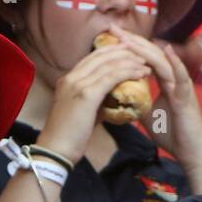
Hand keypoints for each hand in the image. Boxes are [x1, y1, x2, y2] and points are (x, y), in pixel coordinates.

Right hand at [35, 37, 152, 162]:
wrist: (56, 150)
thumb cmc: (70, 136)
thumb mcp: (83, 112)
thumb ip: (96, 101)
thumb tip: (113, 98)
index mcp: (68, 80)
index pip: (92, 58)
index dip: (111, 52)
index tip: (128, 52)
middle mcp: (71, 77)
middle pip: (100, 56)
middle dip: (123, 51)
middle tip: (141, 53)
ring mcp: (77, 84)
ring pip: (108, 64)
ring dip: (130, 61)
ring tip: (145, 64)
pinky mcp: (86, 94)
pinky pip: (111, 76)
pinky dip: (128, 72)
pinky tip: (140, 73)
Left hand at [104, 24, 201, 165]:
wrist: (191, 153)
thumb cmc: (173, 135)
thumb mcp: (147, 115)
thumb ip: (137, 102)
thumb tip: (118, 97)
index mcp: (165, 81)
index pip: (145, 58)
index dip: (129, 46)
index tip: (111, 37)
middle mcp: (174, 79)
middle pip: (152, 54)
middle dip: (133, 40)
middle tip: (114, 28)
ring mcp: (182, 86)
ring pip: (163, 61)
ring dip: (145, 48)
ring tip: (128, 38)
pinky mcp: (187, 97)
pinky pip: (181, 76)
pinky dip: (174, 63)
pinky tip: (165, 50)